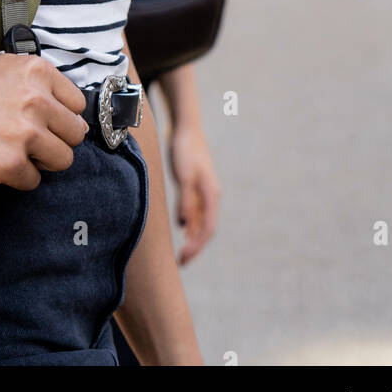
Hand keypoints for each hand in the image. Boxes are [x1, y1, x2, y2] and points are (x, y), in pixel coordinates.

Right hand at [0, 52, 88, 189]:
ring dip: (41, 162)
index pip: (77, 104)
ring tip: (15, 153)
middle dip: (55, 141)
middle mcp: (36, 97)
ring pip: (63, 160)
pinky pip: (34, 180)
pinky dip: (17, 178)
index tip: (44, 123)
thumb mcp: (3, 71)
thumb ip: (37, 85)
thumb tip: (68, 110)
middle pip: (75, 134)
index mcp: (36, 70)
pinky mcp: (12, 161)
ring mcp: (26, 130)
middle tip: (29, 142)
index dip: (61, 117)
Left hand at [167, 123, 219, 264]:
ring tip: (181, 254)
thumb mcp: (184, 176)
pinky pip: (194, 212)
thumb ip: (185, 200)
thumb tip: (183, 226)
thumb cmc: (185, 150)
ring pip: (200, 222)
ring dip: (192, 238)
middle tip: (181, 263)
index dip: (196, 246)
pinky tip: (182, 232)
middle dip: (195, 247)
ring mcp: (203, 192)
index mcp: (211, 194)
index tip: (183, 258)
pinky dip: (189, 225)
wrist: (185, 129)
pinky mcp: (194, 188)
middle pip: (205, 228)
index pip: (207, 228)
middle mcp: (210, 196)